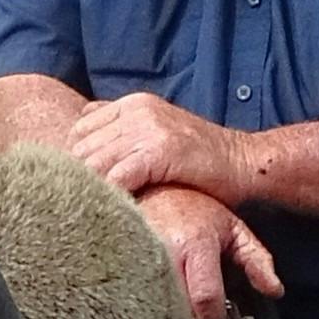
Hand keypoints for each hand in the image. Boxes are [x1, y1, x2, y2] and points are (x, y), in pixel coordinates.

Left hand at [65, 91, 250, 205]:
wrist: (244, 162)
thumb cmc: (200, 160)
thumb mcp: (158, 136)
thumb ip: (125, 137)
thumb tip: (88, 150)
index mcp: (132, 104)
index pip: (80, 129)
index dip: (74, 161)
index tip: (77, 188)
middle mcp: (136, 109)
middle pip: (81, 146)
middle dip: (75, 178)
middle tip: (76, 208)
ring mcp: (148, 127)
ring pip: (94, 162)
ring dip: (88, 191)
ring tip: (88, 215)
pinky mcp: (160, 150)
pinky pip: (118, 176)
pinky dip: (110, 196)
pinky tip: (112, 213)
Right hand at [134, 186, 280, 318]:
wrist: (151, 183)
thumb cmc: (195, 207)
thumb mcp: (232, 228)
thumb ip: (256, 259)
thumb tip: (275, 290)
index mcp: (195, 242)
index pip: (205, 299)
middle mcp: (164, 250)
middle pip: (177, 309)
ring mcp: (135, 255)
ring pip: (151, 307)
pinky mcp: (117, 259)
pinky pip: (129, 298)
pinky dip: (143, 313)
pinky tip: (152, 318)